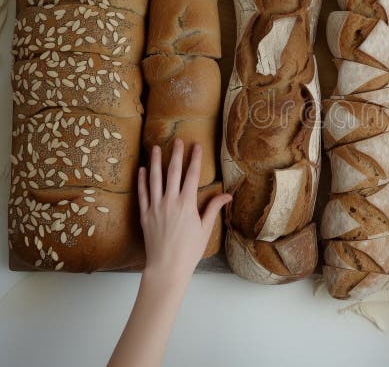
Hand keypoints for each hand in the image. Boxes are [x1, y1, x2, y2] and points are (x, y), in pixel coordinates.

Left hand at [138, 139, 230, 285]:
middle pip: (173, 173)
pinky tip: (142, 170)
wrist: (167, 267)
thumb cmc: (189, 250)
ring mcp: (155, 207)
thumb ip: (213, 208)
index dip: (195, 159)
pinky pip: (142, 194)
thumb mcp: (205, 229)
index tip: (197, 146)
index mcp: (187, 204)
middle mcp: (170, 202)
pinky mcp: (145, 215)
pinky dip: (142, 181)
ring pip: (154, 179)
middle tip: (178, 141)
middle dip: (176, 155)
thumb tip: (227, 194)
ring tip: (155, 148)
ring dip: (155, 162)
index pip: (192, 176)